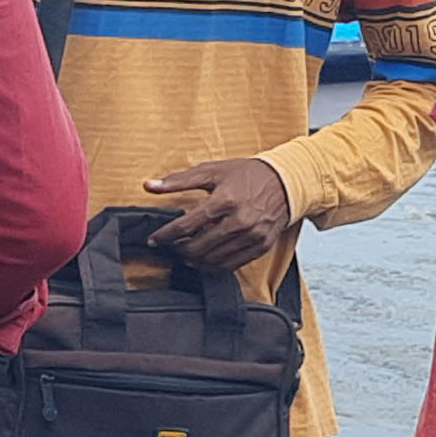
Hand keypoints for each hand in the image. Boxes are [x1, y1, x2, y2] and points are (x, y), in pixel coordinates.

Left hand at [144, 156, 291, 269]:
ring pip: (213, 260)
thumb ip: (178, 180)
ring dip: (193, 259)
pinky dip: (212, 266)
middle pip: (198, 247)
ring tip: (184, 252)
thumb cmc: (247, 174)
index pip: (186, 225)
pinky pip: (230, 265)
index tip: (153, 240)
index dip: (165, 235)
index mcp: (225, 201)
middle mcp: (240, 222)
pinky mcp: (260, 247)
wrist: (287, 182)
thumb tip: (148, 185)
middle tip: (169, 246)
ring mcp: (252, 237)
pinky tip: (203, 258)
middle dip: (178, 249)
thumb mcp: (212, 170)